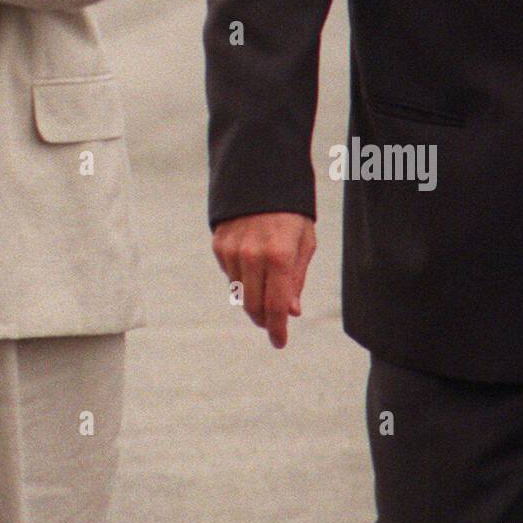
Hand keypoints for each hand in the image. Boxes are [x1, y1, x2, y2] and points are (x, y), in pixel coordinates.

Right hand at [212, 212, 315, 349]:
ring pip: (239, 293)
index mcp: (279, 255)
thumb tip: (291, 312)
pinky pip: (230, 274)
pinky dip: (241, 278)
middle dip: (264, 320)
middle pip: (253, 306)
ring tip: (266, 285)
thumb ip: (296, 279)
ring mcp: (232, 250)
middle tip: (273, 322)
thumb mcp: (303, 243)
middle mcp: (252, 254)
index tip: (279, 343)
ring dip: (253, 298)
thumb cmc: (290, 214)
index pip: (275, 306)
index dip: (278, 329)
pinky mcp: (219, 244)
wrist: (260, 179)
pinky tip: (252, 263)